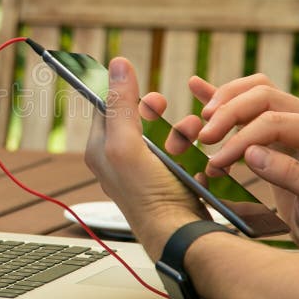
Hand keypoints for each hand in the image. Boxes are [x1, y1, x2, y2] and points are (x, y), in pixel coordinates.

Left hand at [84, 58, 205, 259]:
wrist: (178, 234)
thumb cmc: (148, 196)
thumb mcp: (127, 143)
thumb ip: (121, 104)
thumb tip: (117, 64)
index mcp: (100, 148)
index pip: (105, 107)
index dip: (123, 94)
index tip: (141, 92)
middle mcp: (118, 158)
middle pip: (137, 118)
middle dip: (157, 112)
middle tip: (164, 108)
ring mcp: (143, 169)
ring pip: (162, 134)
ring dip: (179, 130)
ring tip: (191, 135)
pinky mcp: (167, 178)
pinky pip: (179, 153)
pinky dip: (190, 150)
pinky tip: (198, 156)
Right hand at [190, 74, 298, 251]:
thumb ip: (291, 176)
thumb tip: (252, 153)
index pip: (274, 121)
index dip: (240, 139)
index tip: (216, 163)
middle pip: (262, 96)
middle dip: (228, 114)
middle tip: (203, 139)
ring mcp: (294, 118)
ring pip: (254, 90)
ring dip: (224, 101)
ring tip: (203, 121)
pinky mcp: (276, 126)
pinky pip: (247, 101)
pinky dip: (221, 94)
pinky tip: (196, 86)